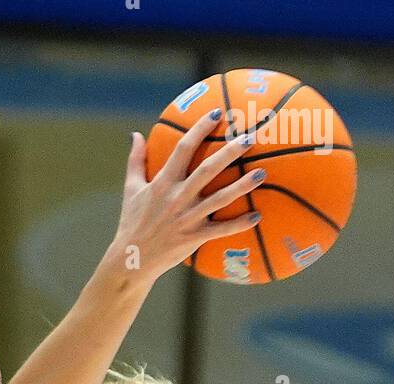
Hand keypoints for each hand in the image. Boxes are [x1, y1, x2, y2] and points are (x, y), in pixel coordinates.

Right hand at [113, 116, 262, 283]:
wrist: (131, 260)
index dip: (200, 129)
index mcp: (163, 182)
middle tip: (250, 137)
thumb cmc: (132, 222)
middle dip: (229, 152)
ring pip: (220, 199)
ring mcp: (187, 219)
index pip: (183, 148)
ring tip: (262, 172)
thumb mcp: (131, 189)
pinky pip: (221, 230)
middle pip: (208, 170)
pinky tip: (257, 216)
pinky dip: (239, 224)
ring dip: (242, 186)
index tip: (217, 113)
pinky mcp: (194, 238)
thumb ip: (136, 160)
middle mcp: (177, 198)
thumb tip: (135, 135)